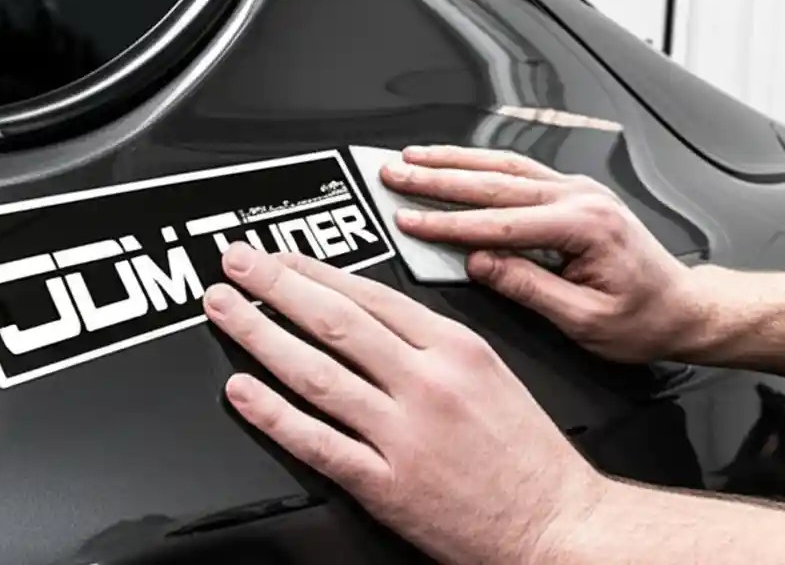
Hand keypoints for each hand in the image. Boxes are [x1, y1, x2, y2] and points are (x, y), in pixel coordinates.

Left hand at [204, 243, 608, 564]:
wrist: (559, 526)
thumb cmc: (527, 455)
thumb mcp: (492, 373)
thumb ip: (432, 341)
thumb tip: (369, 312)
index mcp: (456, 349)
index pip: (369, 295)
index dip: (314, 271)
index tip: (279, 257)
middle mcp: (427, 384)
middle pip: (335, 321)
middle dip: (276, 285)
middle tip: (236, 263)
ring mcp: (404, 435)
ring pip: (317, 372)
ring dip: (260, 334)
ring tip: (225, 309)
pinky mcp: (387, 485)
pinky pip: (318, 442)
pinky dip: (274, 413)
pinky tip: (242, 390)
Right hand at [380, 145, 710, 363]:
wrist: (684, 308)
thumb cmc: (643, 319)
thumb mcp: (584, 318)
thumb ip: (528, 287)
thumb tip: (479, 263)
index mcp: (582, 227)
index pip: (498, 222)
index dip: (448, 222)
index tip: (409, 219)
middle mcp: (579, 199)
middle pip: (493, 183)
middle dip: (437, 178)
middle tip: (393, 173)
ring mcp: (577, 191)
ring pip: (503, 168)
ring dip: (453, 161)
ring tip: (412, 158)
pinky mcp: (573, 194)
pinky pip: (518, 171)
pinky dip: (480, 164)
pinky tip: (454, 161)